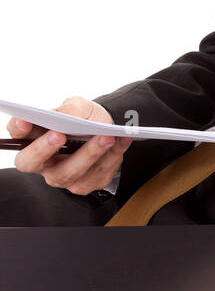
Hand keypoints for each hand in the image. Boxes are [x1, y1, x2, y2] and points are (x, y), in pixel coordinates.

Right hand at [9, 96, 131, 193]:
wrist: (108, 131)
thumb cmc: (85, 119)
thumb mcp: (78, 107)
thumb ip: (70, 109)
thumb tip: (68, 116)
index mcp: (33, 140)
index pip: (16, 137)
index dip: (18, 129)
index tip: (25, 120)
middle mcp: (44, 162)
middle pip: (33, 162)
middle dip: (44, 149)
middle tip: (58, 135)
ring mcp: (63, 176)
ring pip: (71, 171)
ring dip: (89, 153)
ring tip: (105, 137)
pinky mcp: (86, 184)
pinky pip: (98, 173)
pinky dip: (113, 156)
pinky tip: (121, 140)